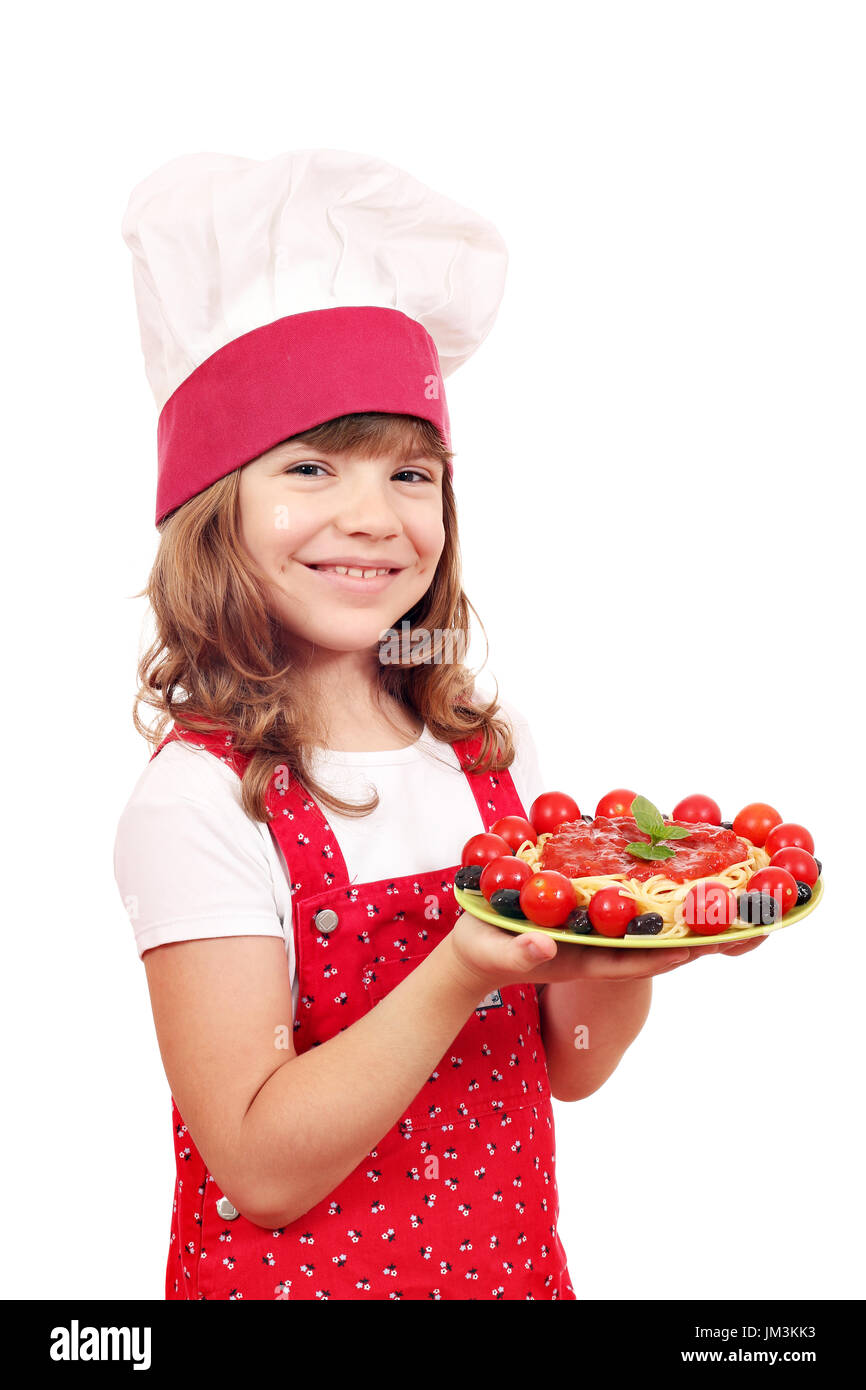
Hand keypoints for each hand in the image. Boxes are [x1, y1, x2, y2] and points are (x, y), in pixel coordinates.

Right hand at [447, 906, 768, 995]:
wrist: (473, 950)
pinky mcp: (585, 914)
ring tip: (721, 897)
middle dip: (689, 934)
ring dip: (679, 912)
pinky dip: (651, 893)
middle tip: (731, 918)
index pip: (629, 961)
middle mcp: (595, 945)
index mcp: (579, 958)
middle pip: (650, 942)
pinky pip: (625, 903)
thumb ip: (518, 952)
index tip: (698, 948)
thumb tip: (544, 948)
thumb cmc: (481, 951)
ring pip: (644, 923)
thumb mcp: (493, 950)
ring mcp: (593, 931)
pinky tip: (672, 874)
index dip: (664, 955)